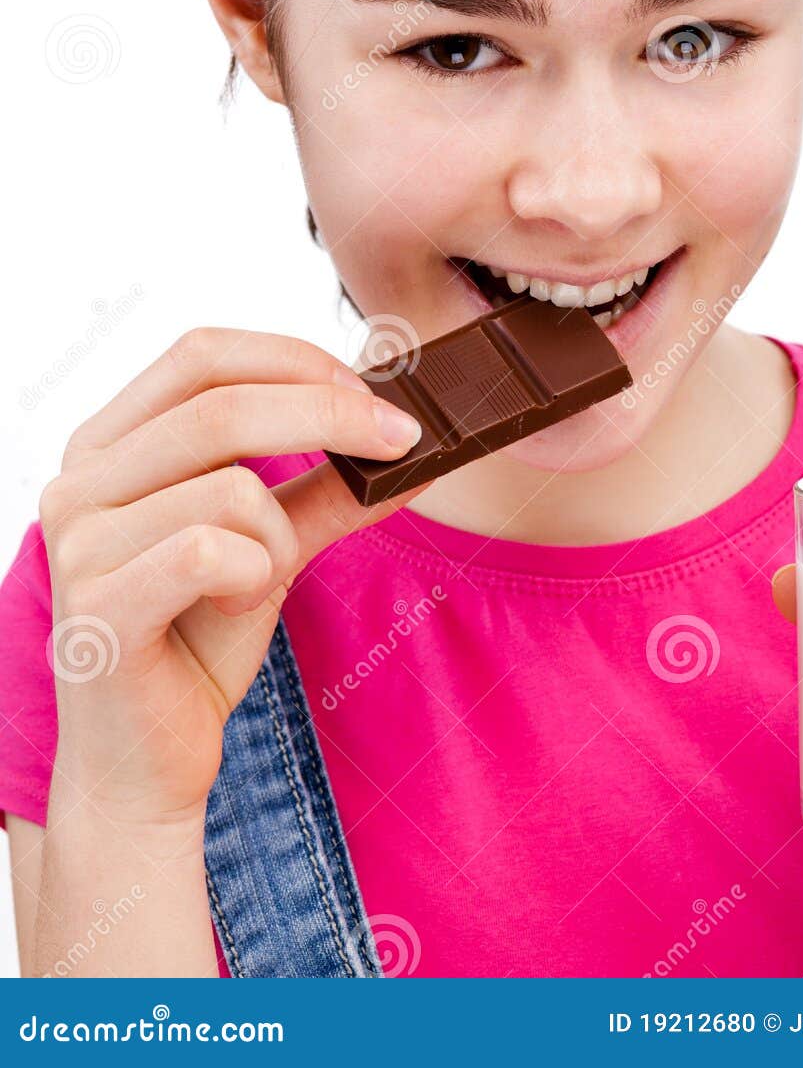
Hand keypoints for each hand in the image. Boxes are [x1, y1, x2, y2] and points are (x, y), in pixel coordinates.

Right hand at [41, 327, 428, 830]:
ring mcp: (77, 543)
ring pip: (231, 488)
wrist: (147, 764)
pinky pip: (213, 551)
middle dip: (330, 413)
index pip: (200, 354)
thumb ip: (324, 488)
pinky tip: (233, 607)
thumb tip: (410, 442)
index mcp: (108, 444)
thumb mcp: (271, 543)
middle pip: (220, 403)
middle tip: (401, 438)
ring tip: (259, 580)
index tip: (370, 389)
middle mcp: (78, 480)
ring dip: (280, 537)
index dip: (292, 358)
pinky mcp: (96, 607)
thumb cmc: (197, 642)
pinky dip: (253, 576)